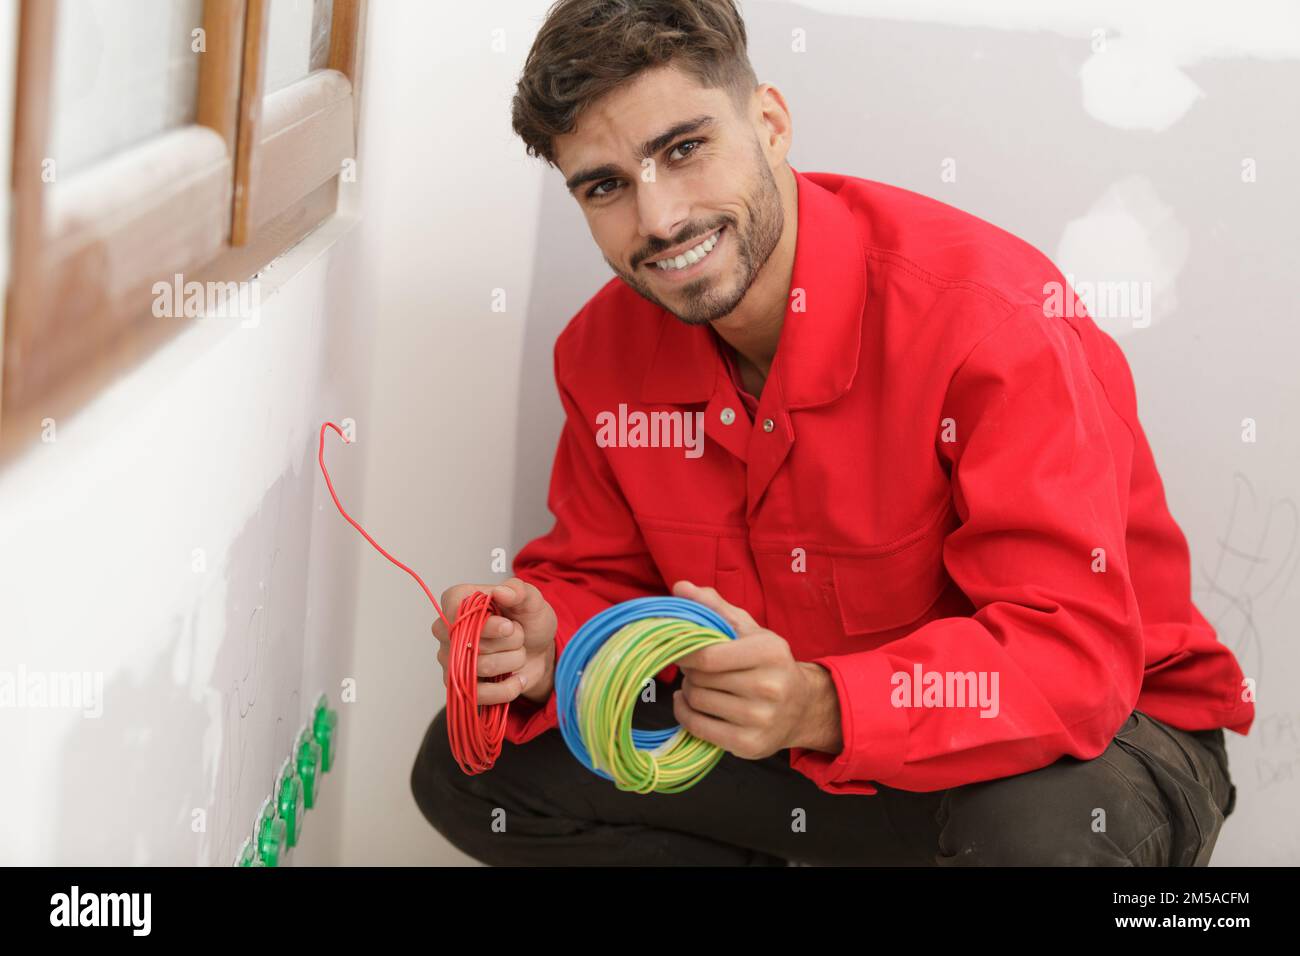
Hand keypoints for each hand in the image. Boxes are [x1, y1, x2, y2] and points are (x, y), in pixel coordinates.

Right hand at [431, 577, 556, 706]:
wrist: (538, 649)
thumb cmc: (527, 620)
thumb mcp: (531, 600)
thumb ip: (519, 590)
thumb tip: (501, 592)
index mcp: (457, 600)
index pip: (456, 613)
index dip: (486, 624)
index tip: (508, 625)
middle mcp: (446, 630)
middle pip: (472, 642)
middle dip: (509, 641)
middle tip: (518, 634)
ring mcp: (450, 659)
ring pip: (480, 666)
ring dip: (512, 660)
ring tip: (518, 652)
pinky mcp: (461, 685)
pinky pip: (477, 694)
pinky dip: (506, 689)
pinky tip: (517, 679)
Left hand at [669, 580, 842, 758]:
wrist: (801, 706)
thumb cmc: (767, 662)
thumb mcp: (748, 629)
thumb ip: (713, 606)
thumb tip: (680, 587)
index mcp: (769, 652)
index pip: (708, 656)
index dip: (684, 652)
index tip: (679, 648)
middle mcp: (769, 686)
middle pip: (699, 679)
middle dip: (690, 671)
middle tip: (697, 668)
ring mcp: (761, 719)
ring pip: (697, 701)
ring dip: (689, 691)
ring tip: (701, 684)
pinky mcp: (750, 745)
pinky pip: (698, 728)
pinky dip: (685, 714)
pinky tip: (691, 704)